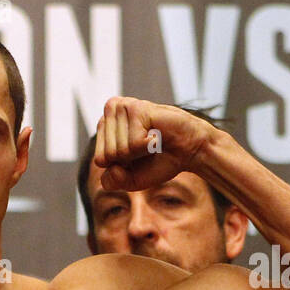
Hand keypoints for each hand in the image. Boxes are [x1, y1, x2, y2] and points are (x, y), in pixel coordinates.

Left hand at [95, 97, 219, 191]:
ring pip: (118, 150)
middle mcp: (110, 111)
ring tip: (151, 139)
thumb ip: (111, 181)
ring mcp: (122, 107)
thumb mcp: (129, 180)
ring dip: (140, 152)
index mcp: (104, 126)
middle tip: (146, 147)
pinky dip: (148, 146)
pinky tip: (156, 134)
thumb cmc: (159, 161)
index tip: (137, 155)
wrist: (189, 151)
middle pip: (106, 156)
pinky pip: (133, 144)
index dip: (121, 166)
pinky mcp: (136, 108)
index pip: (99, 160)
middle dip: (129, 160)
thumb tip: (107, 164)